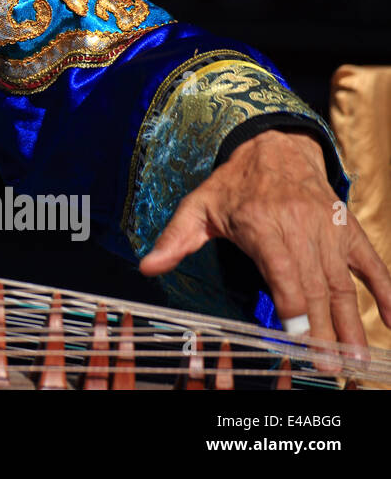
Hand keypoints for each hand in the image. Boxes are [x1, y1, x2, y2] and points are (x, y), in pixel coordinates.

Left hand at [139, 129, 390, 361]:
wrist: (274, 146)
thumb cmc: (232, 184)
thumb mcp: (197, 206)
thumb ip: (175, 239)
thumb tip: (147, 266)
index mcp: (262, 225)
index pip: (282, 272)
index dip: (293, 305)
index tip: (299, 338)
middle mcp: (300, 228)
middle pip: (316, 286)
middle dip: (325, 330)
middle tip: (330, 369)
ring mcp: (329, 230)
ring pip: (343, 282)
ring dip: (353, 323)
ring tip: (356, 360)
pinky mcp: (348, 230)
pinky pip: (373, 263)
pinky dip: (387, 291)